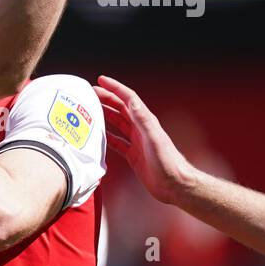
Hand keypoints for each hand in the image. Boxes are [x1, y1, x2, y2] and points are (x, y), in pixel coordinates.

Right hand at [94, 75, 192, 204]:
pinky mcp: (133, 155)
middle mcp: (141, 129)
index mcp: (146, 122)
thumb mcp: (154, 139)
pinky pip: (117, 142)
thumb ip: (143, 120)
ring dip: (104, 116)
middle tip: (89, 93)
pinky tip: (96, 137)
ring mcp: (137, 142)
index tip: (100, 80)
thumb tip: (132, 101)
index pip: (128, 99)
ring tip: (89, 111)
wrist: (175, 185)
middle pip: (120, 109)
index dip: (115, 88)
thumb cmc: (168, 163)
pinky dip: (106, 137)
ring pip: (117, 124)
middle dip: (106, 99)